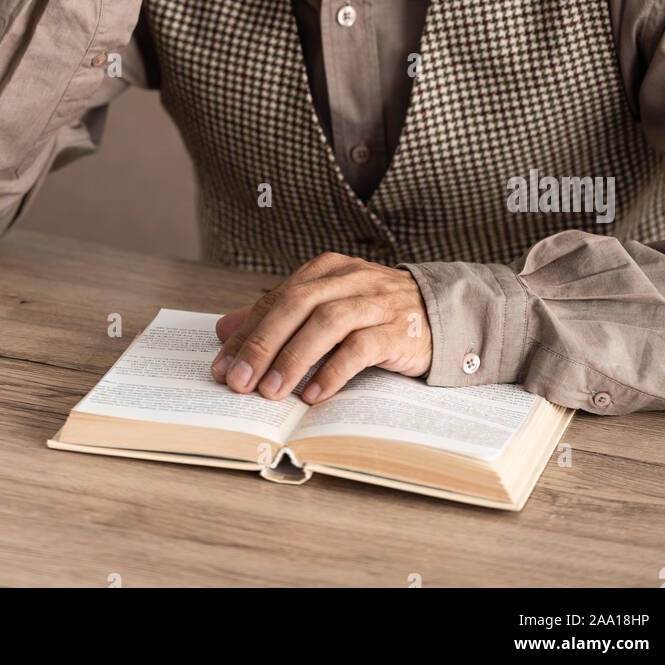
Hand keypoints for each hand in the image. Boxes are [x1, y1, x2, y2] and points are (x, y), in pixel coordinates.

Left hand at [210, 253, 431, 403]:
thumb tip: (225, 331)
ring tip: (271, 392)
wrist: (442, 314)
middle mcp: (350, 278)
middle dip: (262, 344)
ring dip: (294, 358)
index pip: (276, 299)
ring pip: (327, 322)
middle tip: (239, 381)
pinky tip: (314, 394)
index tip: (222, 366)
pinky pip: (362, 347)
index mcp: (327, 270)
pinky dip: (334, 371)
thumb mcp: (325, 307)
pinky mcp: (399, 330)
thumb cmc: (374, 314)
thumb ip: (278, 316)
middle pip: (296, 305)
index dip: (246, 333)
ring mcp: (377, 302)